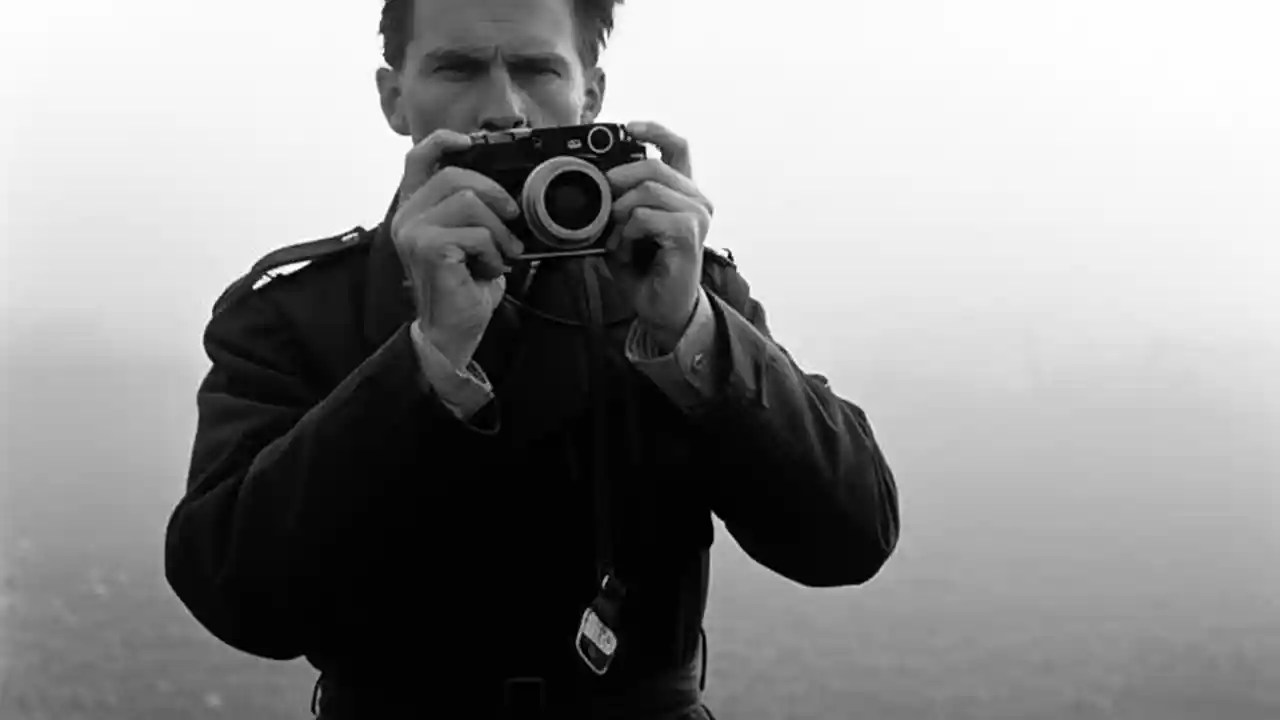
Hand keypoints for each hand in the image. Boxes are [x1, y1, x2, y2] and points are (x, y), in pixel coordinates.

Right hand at [391, 129, 524, 368]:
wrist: (452, 330)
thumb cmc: (464, 286)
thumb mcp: (470, 238)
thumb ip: (473, 208)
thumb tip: (507, 186)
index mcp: (415, 208)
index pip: (419, 157)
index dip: (445, 140)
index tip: (473, 141)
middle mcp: (407, 216)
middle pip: (455, 174)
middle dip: (495, 195)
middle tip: (511, 221)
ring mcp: (413, 231)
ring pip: (469, 200)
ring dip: (497, 230)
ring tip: (501, 253)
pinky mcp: (428, 248)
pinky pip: (475, 232)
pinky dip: (493, 251)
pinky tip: (489, 269)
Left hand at [604, 121, 713, 351]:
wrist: (661, 308)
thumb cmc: (646, 269)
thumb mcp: (626, 227)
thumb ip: (620, 201)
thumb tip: (597, 181)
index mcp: (683, 193)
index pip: (677, 147)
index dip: (653, 130)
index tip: (628, 127)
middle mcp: (696, 200)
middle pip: (654, 166)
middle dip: (620, 179)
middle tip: (604, 198)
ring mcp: (696, 216)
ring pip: (649, 190)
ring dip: (621, 213)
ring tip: (617, 237)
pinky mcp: (689, 234)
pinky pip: (646, 216)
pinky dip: (628, 231)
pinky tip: (626, 249)